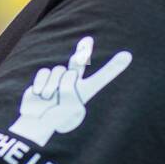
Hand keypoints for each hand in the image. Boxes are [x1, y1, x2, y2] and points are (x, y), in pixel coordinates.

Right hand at [8, 36, 131, 146]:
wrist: (36, 122)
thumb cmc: (55, 118)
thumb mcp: (69, 107)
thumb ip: (70, 88)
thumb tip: (67, 73)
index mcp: (85, 92)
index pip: (102, 78)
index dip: (114, 67)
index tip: (128, 55)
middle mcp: (73, 83)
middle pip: (79, 62)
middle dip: (83, 51)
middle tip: (88, 41)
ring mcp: (58, 78)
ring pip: (59, 71)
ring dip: (53, 86)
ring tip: (50, 99)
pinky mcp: (44, 77)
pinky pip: (45, 72)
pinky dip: (42, 84)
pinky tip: (41, 95)